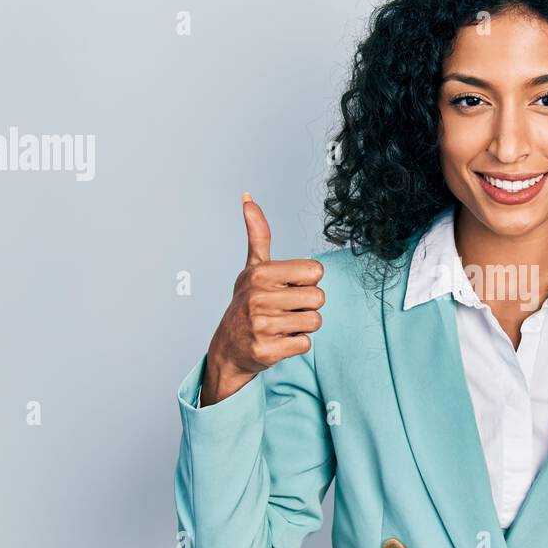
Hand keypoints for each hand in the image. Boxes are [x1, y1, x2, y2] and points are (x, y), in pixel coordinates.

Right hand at [200, 192, 324, 405]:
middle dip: (308, 306)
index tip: (288, 287)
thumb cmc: (247, 303)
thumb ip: (257, 234)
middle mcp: (258, 298)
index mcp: (260, 273)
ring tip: (281, 325)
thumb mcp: (252, 267)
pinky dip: (296, 344)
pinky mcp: (266, 351)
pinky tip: (278, 340)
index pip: (316, 272)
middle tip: (286, 309)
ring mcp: (260, 326)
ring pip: (314, 322)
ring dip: (303, 326)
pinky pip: (305, 344)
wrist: (228, 347)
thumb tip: (248, 197)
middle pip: (319, 298)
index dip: (307, 281)